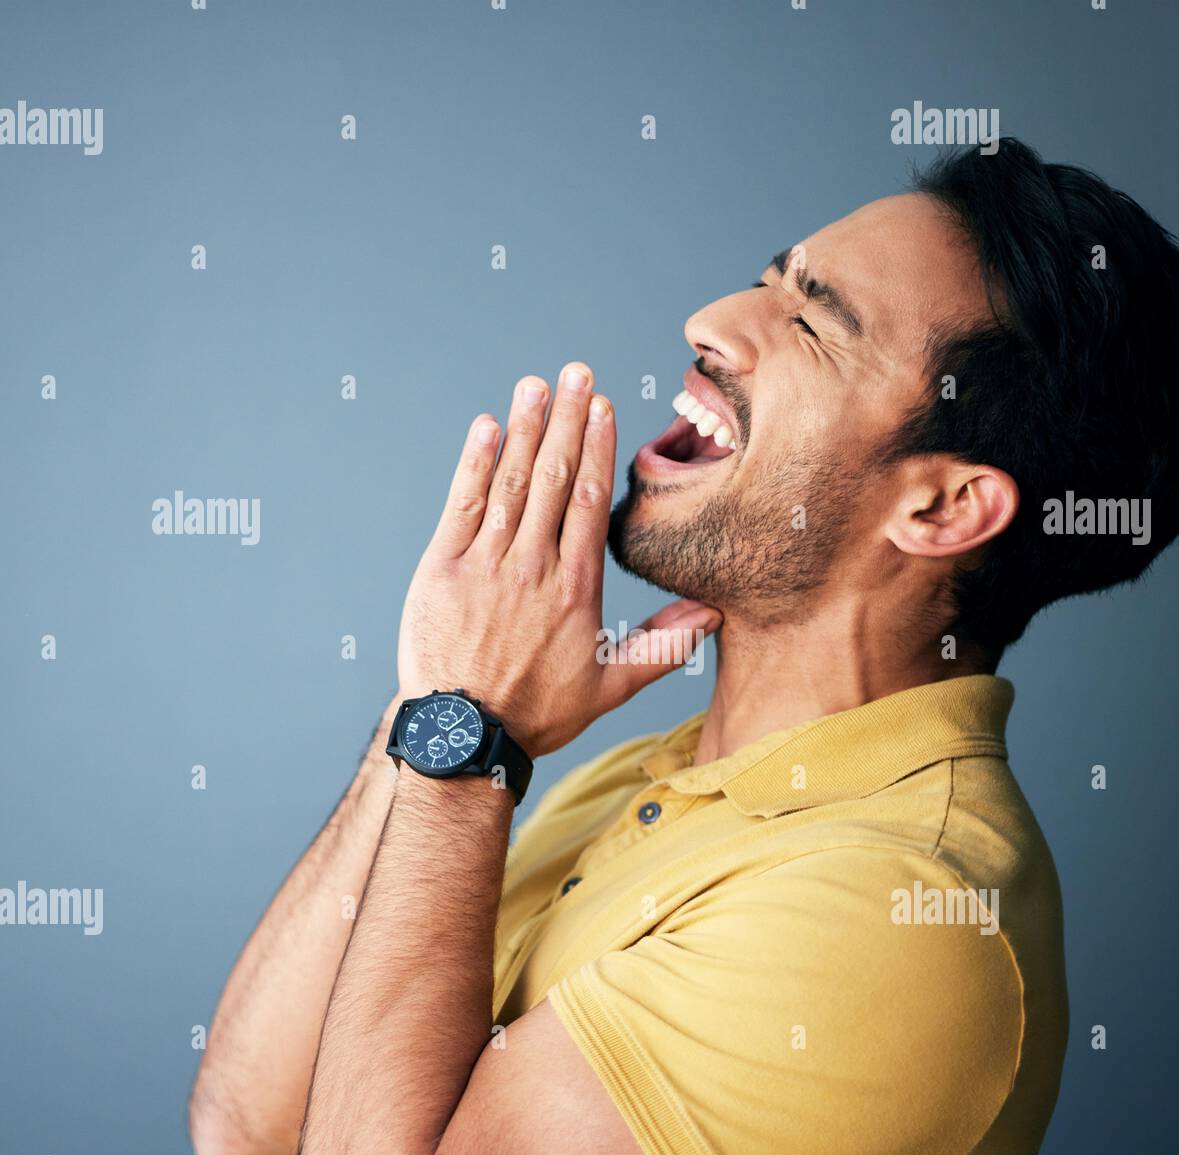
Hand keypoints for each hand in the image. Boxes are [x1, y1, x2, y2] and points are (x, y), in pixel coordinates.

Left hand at [397, 363, 721, 756]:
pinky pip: (462, 504)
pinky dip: (475, 463)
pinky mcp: (442, 569)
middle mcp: (532, 567)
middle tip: (576, 372)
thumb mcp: (610, 685)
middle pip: (554, 478)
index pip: (590, 502)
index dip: (597, 448)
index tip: (603, 408)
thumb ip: (662, 646)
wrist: (464, 734)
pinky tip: (487, 427)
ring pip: (511, 483)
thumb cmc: (537, 713)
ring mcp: (484, 564)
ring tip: (536, 385)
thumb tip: (712, 615)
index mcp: (575, 588)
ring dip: (525, 429)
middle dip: (566, 420)